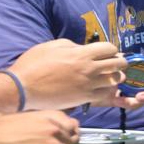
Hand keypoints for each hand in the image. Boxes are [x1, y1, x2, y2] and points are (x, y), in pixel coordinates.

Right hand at [7, 40, 126, 110]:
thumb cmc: (34, 64)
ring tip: (108, 76)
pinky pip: (106, 94)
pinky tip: (101, 88)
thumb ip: (73, 46)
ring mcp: (88, 85)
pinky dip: (107, 90)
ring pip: (115, 80)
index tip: (107, 52)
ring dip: (115, 76)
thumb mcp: (53, 46)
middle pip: (118, 63)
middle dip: (119, 61)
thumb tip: (83, 49)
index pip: (110, 48)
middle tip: (113, 63)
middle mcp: (89, 69)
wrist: (24, 88)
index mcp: (81, 54)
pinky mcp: (84, 98)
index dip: (111, 49)